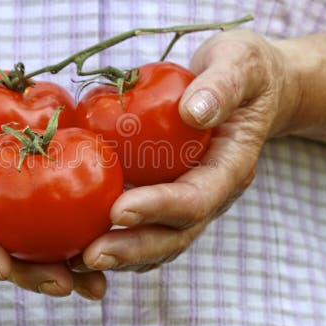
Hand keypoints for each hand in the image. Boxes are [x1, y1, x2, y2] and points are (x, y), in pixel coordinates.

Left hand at [70, 30, 297, 272]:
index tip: (120, 210)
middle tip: (90, 256)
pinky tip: (76, 246)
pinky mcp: (169, 194)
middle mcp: (212, 192)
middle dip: (133, 248)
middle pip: (175, 234)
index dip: (159, 208)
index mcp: (232, 167)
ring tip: (74, 263)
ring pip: (158, 240)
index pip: (197, 198)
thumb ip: (222, 86)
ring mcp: (190, 198)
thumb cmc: (246, 69)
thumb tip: (193, 112)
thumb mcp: (241, 62)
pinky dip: (114, 239)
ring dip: (120, 256)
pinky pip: (144, 226)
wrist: (251, 86)